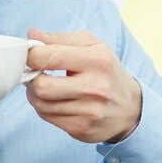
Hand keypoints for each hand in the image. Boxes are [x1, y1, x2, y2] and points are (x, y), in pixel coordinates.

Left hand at [25, 29, 142, 143]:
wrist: (130, 107)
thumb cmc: (106, 71)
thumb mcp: (91, 45)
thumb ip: (59, 38)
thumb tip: (31, 34)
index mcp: (98, 60)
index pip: (48, 57)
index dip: (31, 55)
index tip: (32, 55)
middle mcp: (96, 87)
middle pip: (41, 86)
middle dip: (31, 79)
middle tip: (35, 73)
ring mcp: (89, 111)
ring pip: (40, 104)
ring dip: (35, 94)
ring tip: (46, 86)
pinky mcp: (82, 129)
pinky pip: (47, 118)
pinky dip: (45, 108)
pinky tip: (55, 100)